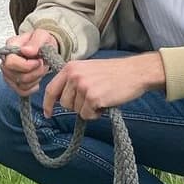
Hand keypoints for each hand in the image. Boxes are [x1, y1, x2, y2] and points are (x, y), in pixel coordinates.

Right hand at [1, 29, 59, 96]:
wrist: (43, 48)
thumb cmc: (41, 41)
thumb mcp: (42, 36)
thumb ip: (35, 42)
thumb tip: (26, 51)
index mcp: (10, 47)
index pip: (10, 62)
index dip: (26, 65)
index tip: (39, 61)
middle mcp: (5, 62)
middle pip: (16, 76)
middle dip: (34, 73)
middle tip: (43, 64)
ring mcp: (8, 75)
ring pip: (21, 85)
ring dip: (36, 78)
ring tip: (41, 69)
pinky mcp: (14, 84)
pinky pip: (22, 92)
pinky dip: (33, 87)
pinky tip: (37, 78)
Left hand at [43, 53, 163, 119]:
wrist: (135, 72)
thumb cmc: (114, 73)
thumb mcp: (88, 69)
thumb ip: (73, 80)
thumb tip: (60, 100)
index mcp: (70, 67)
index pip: (51, 89)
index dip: (48, 103)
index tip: (48, 114)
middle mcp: (74, 76)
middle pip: (64, 103)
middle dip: (77, 106)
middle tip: (92, 98)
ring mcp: (83, 86)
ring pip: (76, 110)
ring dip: (88, 109)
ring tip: (101, 97)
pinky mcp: (93, 97)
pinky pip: (87, 115)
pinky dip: (96, 114)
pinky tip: (105, 103)